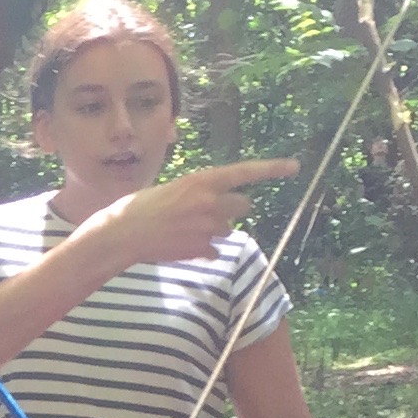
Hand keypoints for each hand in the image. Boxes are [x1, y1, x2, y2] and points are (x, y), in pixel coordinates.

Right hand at [69, 160, 300, 279]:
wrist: (123, 234)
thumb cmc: (140, 207)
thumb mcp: (172, 189)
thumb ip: (198, 194)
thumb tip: (216, 208)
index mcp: (202, 181)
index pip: (245, 172)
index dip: (272, 169)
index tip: (295, 167)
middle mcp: (210, 202)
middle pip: (243, 205)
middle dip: (232, 208)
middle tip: (209, 212)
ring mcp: (208, 228)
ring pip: (227, 228)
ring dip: (215, 229)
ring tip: (186, 230)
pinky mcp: (202, 249)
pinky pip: (214, 249)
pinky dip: (202, 249)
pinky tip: (180, 246)